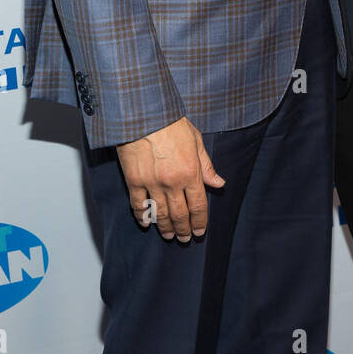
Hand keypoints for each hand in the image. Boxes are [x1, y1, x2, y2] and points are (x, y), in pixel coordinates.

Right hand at [116, 118, 224, 241]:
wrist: (143, 114)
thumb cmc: (171, 123)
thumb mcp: (196, 140)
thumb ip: (206, 166)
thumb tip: (218, 184)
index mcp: (191, 172)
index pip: (198, 205)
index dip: (199, 222)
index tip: (199, 232)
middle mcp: (172, 182)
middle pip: (179, 214)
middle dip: (183, 229)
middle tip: (184, 238)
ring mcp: (152, 183)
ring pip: (160, 214)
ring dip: (165, 228)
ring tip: (169, 235)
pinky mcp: (134, 181)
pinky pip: (138, 205)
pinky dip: (143, 217)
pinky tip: (147, 223)